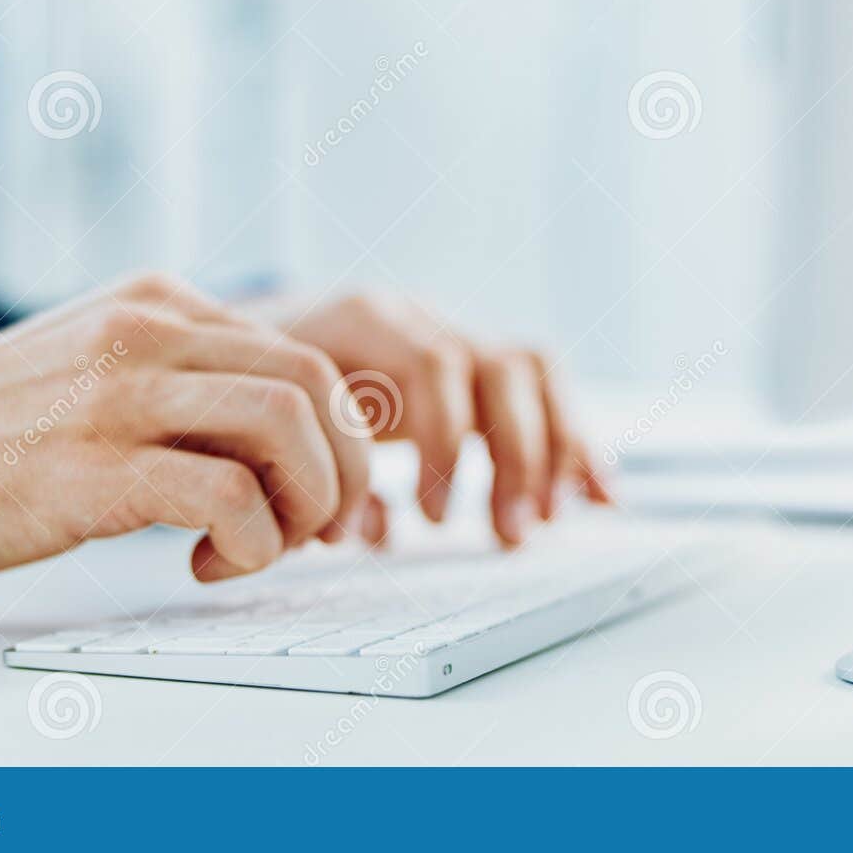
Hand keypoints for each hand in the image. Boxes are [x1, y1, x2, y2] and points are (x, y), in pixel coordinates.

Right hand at [0, 274, 369, 582]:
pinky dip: (249, 543)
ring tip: (266, 548)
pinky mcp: (93, 469)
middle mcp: (149, 331)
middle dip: (346, 467)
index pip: (303, 352)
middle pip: (316, 380)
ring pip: (287, 425)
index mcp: (159, 303)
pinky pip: (228, 497)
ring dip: (308, 503)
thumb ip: (184, 377)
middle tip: (320, 530)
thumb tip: (286, 437)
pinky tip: (205, 565)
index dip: (336, 436)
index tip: (318, 497)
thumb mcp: (100, 364)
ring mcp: (119, 395)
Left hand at [251, 291, 610, 545]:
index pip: (433, 364)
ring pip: (532, 372)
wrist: (255, 334)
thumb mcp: (261, 419)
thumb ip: (301, 474)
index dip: (445, 442)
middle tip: (508, 534)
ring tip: (544, 523)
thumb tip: (359, 536)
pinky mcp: (475, 364)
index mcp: (364, 320)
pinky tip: (599, 499)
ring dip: (552, 450)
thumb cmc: (253, 388)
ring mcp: (455, 332)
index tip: (437, 520)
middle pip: (499, 365)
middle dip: (513, 457)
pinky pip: (544, 391)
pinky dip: (574, 444)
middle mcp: (421, 317)